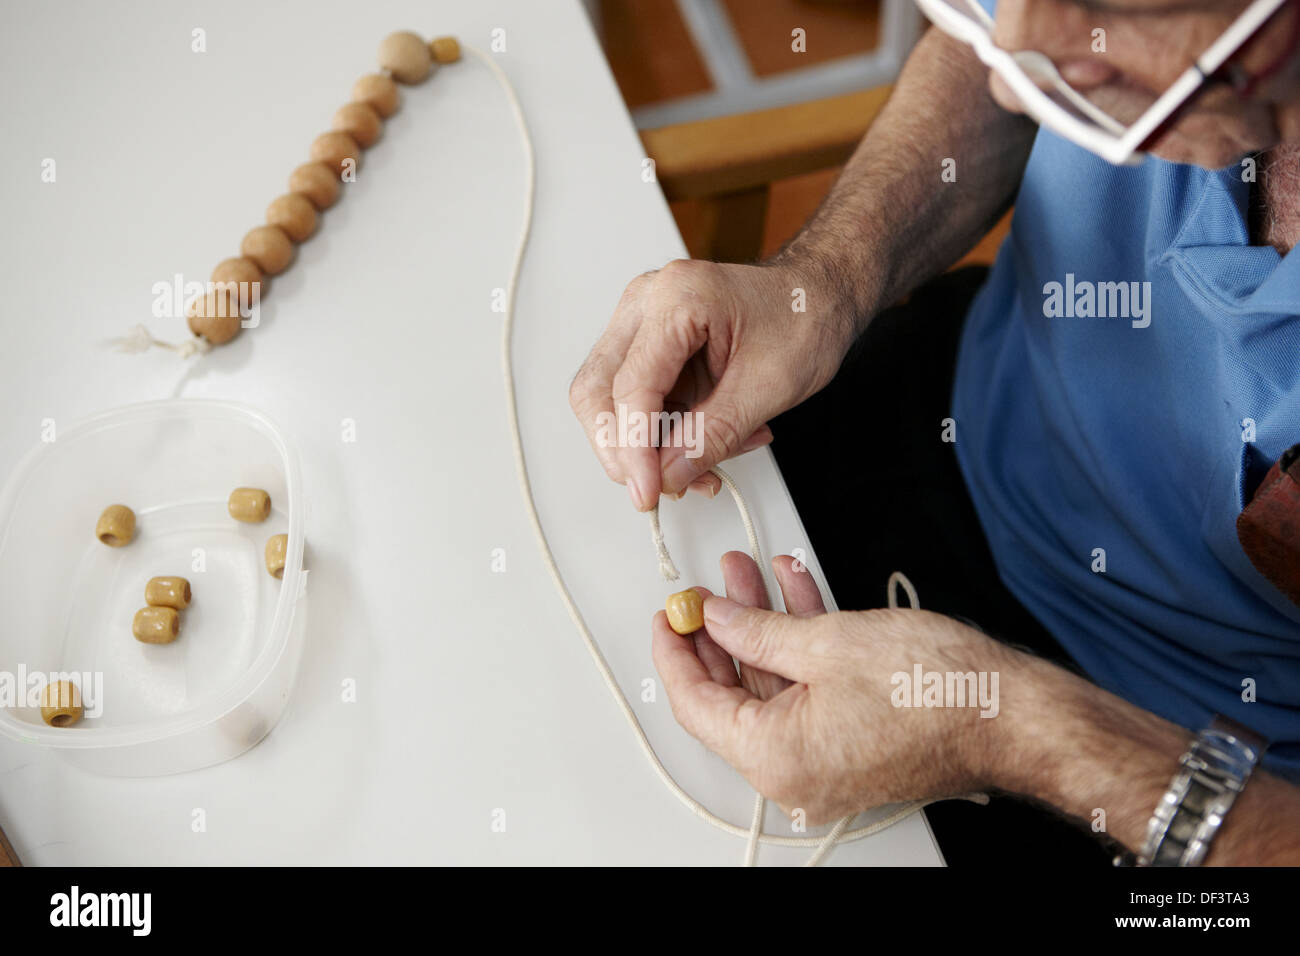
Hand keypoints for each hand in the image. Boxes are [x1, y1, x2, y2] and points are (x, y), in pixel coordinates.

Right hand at [569, 259, 852, 510]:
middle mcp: (646, 303)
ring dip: (647, 448)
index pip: (631, 387)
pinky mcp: (649, 345)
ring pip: (608, 401)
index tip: (650, 492)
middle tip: (660, 488)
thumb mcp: (769, 386)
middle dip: (624, 452)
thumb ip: (713, 434)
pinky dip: (663, 435)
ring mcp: (641, 322)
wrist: (816, 295)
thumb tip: (668, 475)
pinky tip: (706, 444)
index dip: (635, 450)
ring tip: (703, 467)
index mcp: (676, 298)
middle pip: (597, 392)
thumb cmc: (803, 317)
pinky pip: (636, 401)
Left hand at [652, 552, 1016, 823]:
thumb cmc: (936, 692)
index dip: (675, 651)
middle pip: (731, 695)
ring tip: (749, 575)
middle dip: (719, 630)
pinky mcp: (850, 745)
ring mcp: (824, 763)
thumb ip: (756, 630)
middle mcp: (795, 774)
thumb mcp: (827, 642)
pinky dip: (797, 646)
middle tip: (706, 590)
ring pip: (771, 686)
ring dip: (760, 627)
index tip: (669, 614)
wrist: (1012, 713)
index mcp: (776, 760)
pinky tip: (793, 596)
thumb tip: (716, 618)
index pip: (696, 704)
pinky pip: (806, 693)